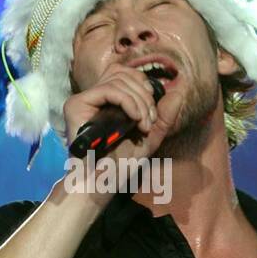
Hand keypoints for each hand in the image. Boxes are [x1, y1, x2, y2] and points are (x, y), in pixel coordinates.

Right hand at [62, 64, 181, 167]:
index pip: (127, 74)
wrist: (102, 183)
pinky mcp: (76, 105)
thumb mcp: (150, 138)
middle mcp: (95, 97)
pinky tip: (134, 119)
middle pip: (124, 74)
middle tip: (149, 122)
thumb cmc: (121, 165)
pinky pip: (108, 90)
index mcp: (109, 101)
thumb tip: (180, 89)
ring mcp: (84, 100)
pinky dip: (127, 101)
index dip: (144, 86)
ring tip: (142, 126)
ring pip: (118, 80)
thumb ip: (164, 115)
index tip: (152, 114)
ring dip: (139, 102)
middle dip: (145, 96)